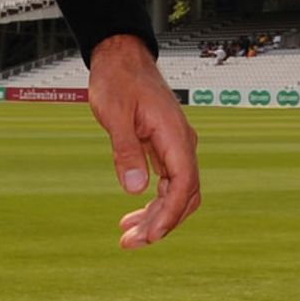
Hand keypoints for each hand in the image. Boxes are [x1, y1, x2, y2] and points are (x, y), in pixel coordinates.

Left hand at [88, 35, 200, 248]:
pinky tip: (132, 215)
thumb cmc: (117, 79)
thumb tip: (135, 189)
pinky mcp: (164, 147)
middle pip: (184, 196)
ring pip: (175, 193)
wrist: (120, 55)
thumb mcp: (115, 113)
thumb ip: (125, 149)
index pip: (184, 185)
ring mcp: (174, 146)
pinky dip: (152, 202)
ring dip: (156, 217)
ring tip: (128, 238)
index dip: (170, 215)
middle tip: (130, 244)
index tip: (151, 236)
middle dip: (161, 223)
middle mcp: (182, 144)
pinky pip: (166, 182)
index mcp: (175, 135)